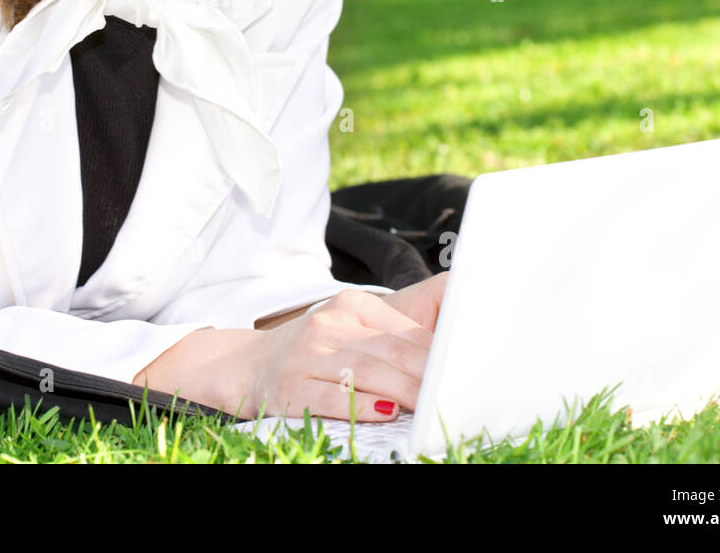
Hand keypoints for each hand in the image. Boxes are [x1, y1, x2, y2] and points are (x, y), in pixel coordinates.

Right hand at [131, 275, 450, 421]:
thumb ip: (403, 325)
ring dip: (405, 393)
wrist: (251, 366)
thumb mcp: (355, 323)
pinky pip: (333, 398)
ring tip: (431, 407)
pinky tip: (384, 413)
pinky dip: (361, 407)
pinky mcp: (292, 388)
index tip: (468, 370)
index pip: (407, 330)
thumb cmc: (319, 349)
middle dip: (430, 377)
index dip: (441, 354)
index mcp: (352, 305)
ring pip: (368, 374)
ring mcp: (308, 355)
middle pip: (393, 353)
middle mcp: (329, 324)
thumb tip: (459, 323)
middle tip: (459, 394)